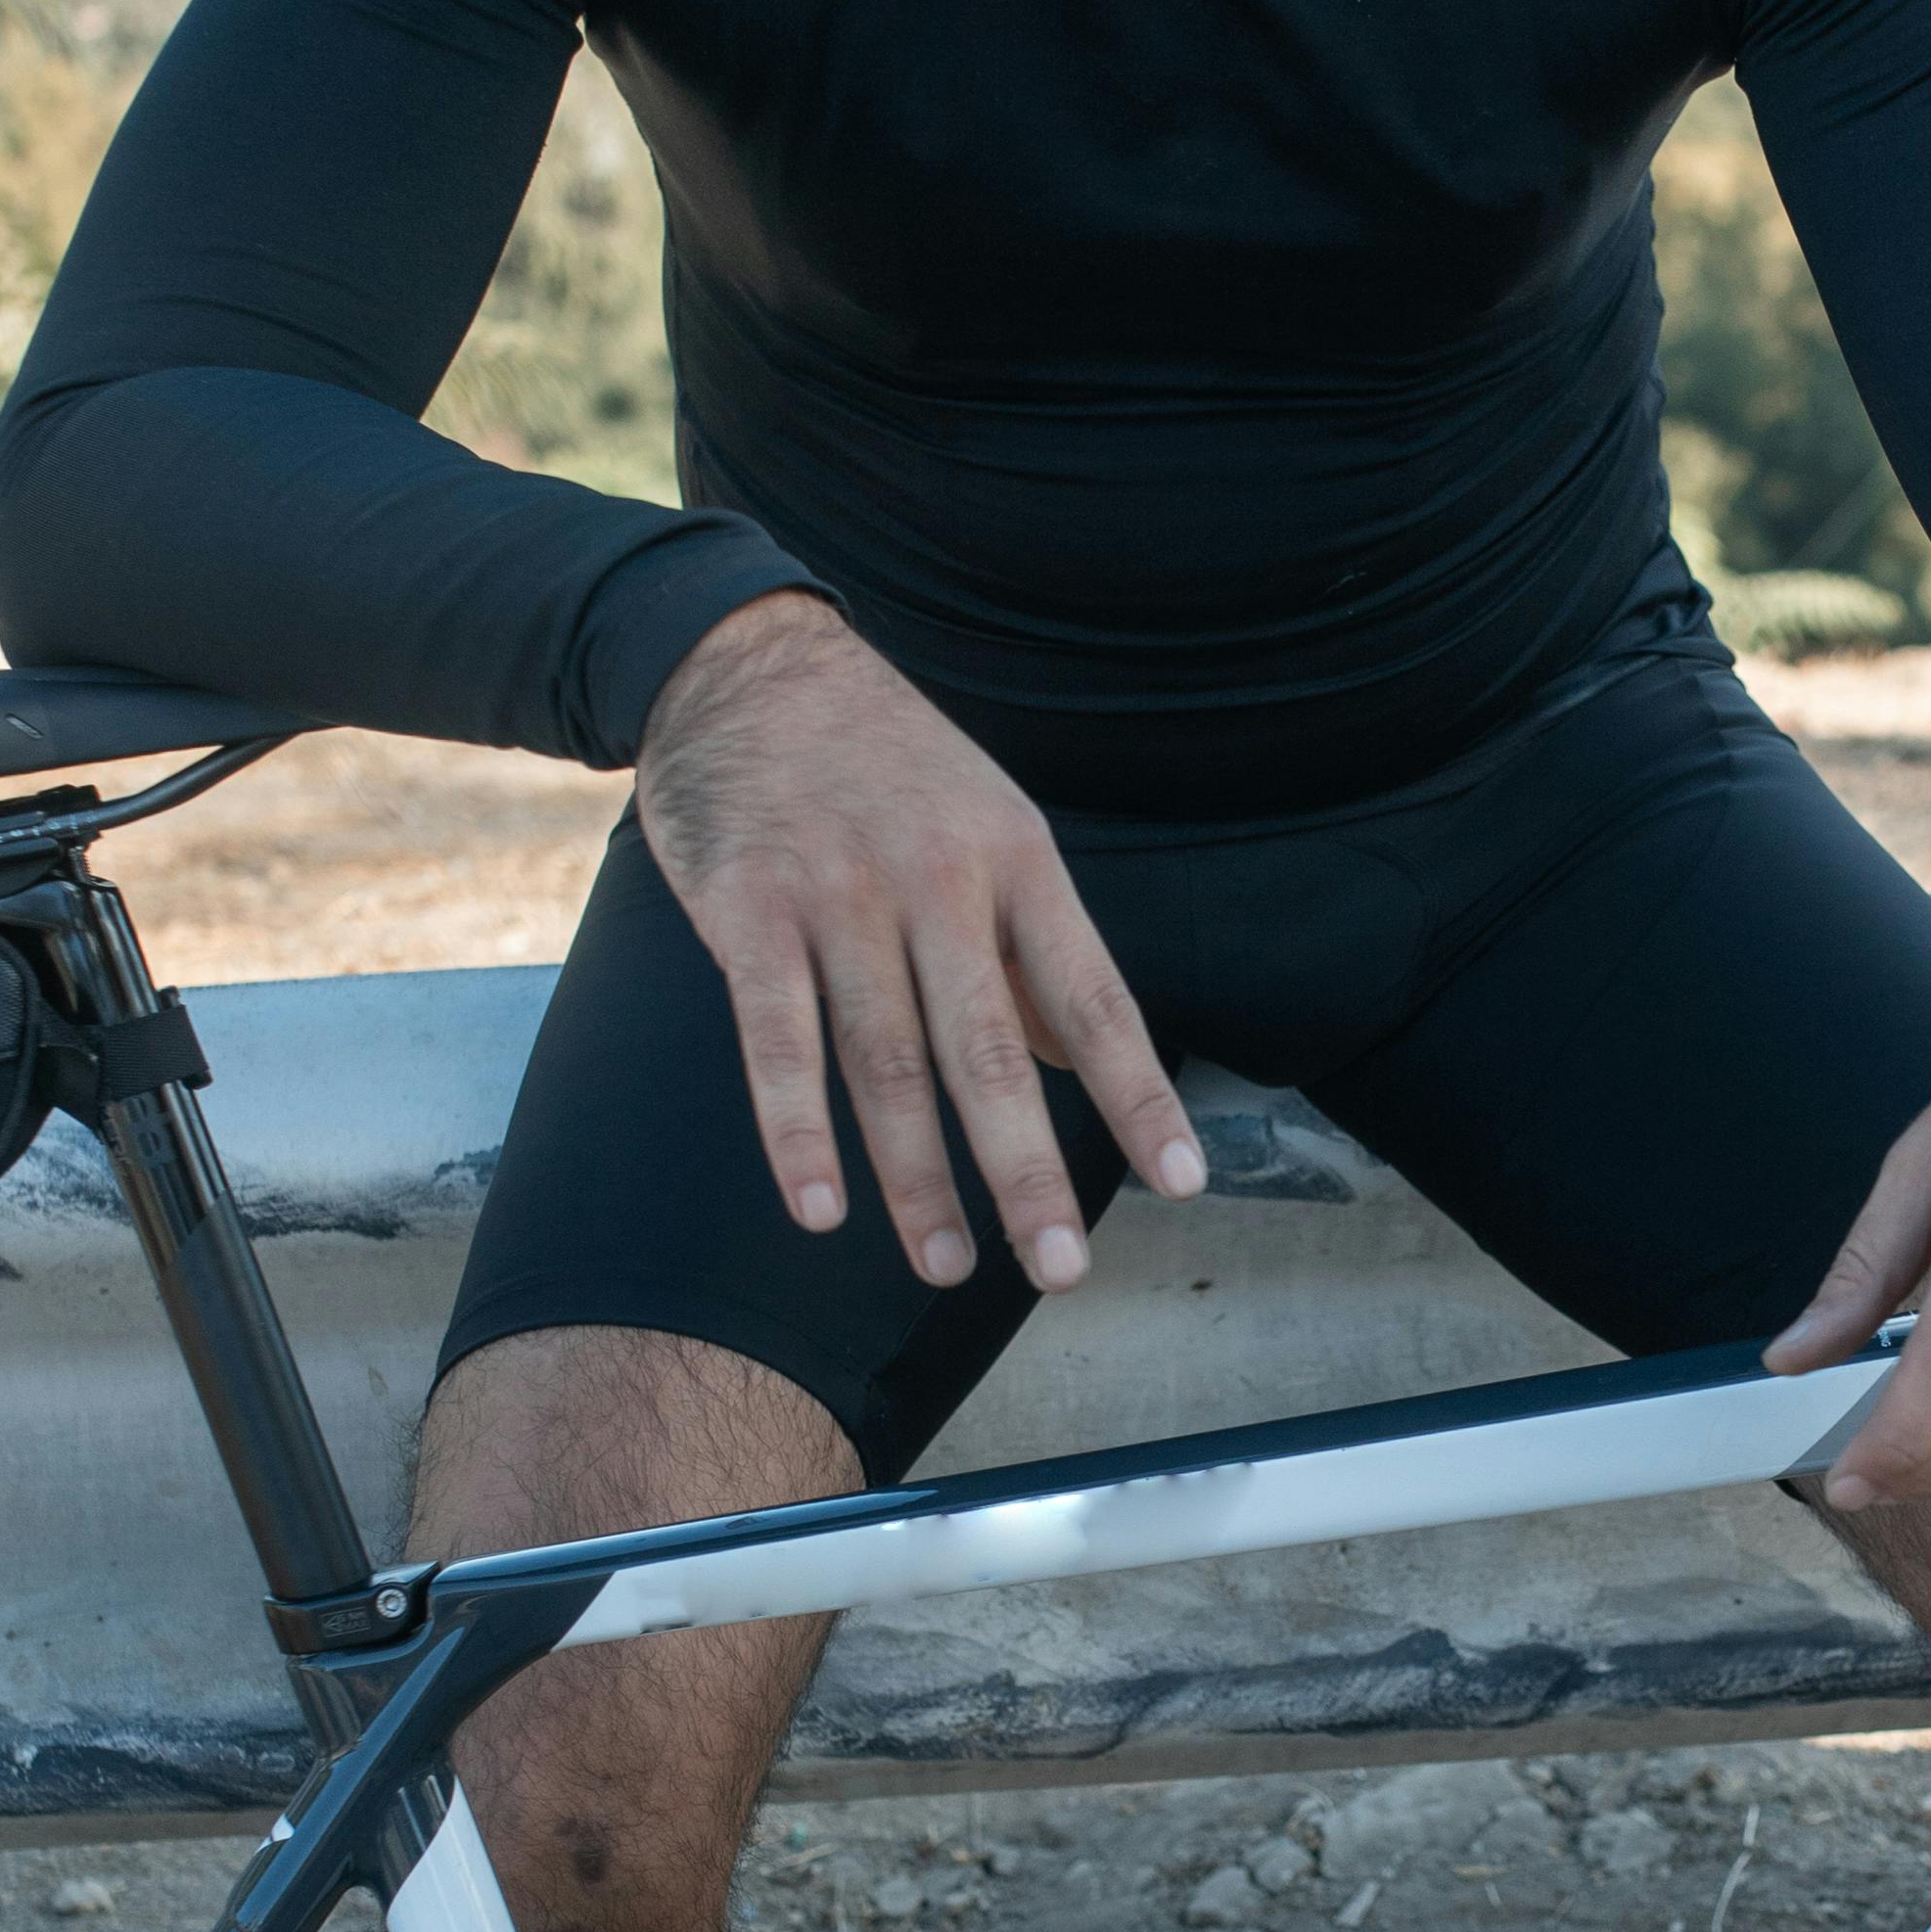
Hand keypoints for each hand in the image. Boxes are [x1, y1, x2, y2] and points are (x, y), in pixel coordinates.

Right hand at [634, 595, 1206, 1291]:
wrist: (746, 661)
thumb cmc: (882, 761)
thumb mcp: (986, 822)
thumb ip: (1027, 946)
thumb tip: (1077, 1061)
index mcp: (1016, 859)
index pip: (1094, 998)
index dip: (1137, 1094)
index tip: (1184, 1181)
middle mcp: (937, 879)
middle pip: (991, 1051)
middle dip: (1029, 1171)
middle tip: (1060, 1269)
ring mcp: (839, 895)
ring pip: (886, 1061)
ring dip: (916, 1178)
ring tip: (943, 1268)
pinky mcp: (748, 910)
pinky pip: (777, 1040)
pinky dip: (797, 1132)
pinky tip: (821, 1210)